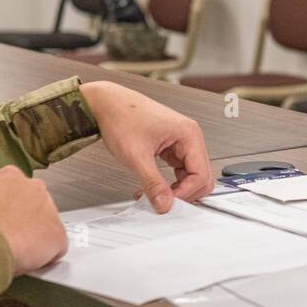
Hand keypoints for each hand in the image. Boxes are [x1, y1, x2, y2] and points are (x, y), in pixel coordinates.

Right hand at [0, 166, 67, 272]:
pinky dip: (45, 257)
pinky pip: (56, 248)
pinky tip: (27, 261)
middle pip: (36, 205)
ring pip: (47, 226)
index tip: (5, 220)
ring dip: (36, 239)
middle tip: (11, 237)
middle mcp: (35, 187)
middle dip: (28, 221)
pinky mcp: (59, 234)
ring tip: (16, 251)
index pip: (17, 189)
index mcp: (11, 176)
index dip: (11, 209)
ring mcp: (51, 209)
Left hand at [79, 80, 212, 211]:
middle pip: (201, 176)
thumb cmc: (121, 116)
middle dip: (184, 193)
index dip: (185, 193)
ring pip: (190, 175)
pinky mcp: (171, 146)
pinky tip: (153, 186)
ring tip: (155, 195)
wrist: (106, 103)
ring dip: (175, 189)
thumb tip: (164, 203)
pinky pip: (178, 171)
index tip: (168, 203)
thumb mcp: (136, 156)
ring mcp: (181, 141)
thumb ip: (153, 183)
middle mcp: (189, 137)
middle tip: (164, 202)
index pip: (201, 174)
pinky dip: (168, 182)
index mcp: (188, 134)